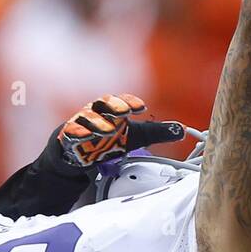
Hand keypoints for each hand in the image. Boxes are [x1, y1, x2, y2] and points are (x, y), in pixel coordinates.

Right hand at [58, 94, 183, 169]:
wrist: (80, 151)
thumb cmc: (108, 138)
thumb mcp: (135, 136)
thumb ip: (156, 132)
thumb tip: (181, 130)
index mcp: (113, 108)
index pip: (122, 100)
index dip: (130, 102)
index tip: (141, 107)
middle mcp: (97, 111)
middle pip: (104, 103)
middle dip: (114, 106)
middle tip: (125, 113)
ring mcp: (81, 122)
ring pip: (88, 117)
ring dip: (98, 123)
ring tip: (110, 131)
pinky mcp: (68, 135)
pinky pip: (71, 131)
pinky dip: (78, 133)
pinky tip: (85, 136)